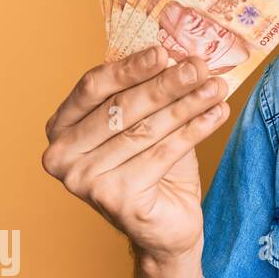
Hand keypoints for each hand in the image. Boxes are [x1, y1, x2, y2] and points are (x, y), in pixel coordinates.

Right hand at [41, 46, 230, 264]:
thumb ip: (151, 92)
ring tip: (216, 87)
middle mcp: (62, 155)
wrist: (166, 226)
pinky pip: (162, 154)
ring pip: (145, 130)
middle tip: (200, 66)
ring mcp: (84, 180)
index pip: (94, 87)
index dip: (129, 68)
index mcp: (61, 127)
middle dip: (167, 84)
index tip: (164, 51)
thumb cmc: (154, 168)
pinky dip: (194, 131)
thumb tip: (179, 55)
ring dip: (187, 105)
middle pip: (122, 108)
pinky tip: (217, 113)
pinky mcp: (114, 198)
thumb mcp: (148, 122)